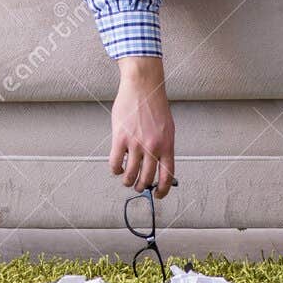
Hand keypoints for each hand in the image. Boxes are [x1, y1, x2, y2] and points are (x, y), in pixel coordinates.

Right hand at [110, 56, 176, 193]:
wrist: (143, 87)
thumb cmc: (155, 105)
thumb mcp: (167, 129)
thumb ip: (163, 147)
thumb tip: (159, 166)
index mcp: (167, 146)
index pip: (167, 176)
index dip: (162, 190)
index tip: (157, 194)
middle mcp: (153, 148)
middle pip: (146, 179)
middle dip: (141, 186)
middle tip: (138, 186)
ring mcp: (136, 144)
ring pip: (130, 174)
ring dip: (127, 181)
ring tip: (126, 179)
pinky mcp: (120, 138)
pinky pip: (115, 163)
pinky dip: (115, 169)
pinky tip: (117, 167)